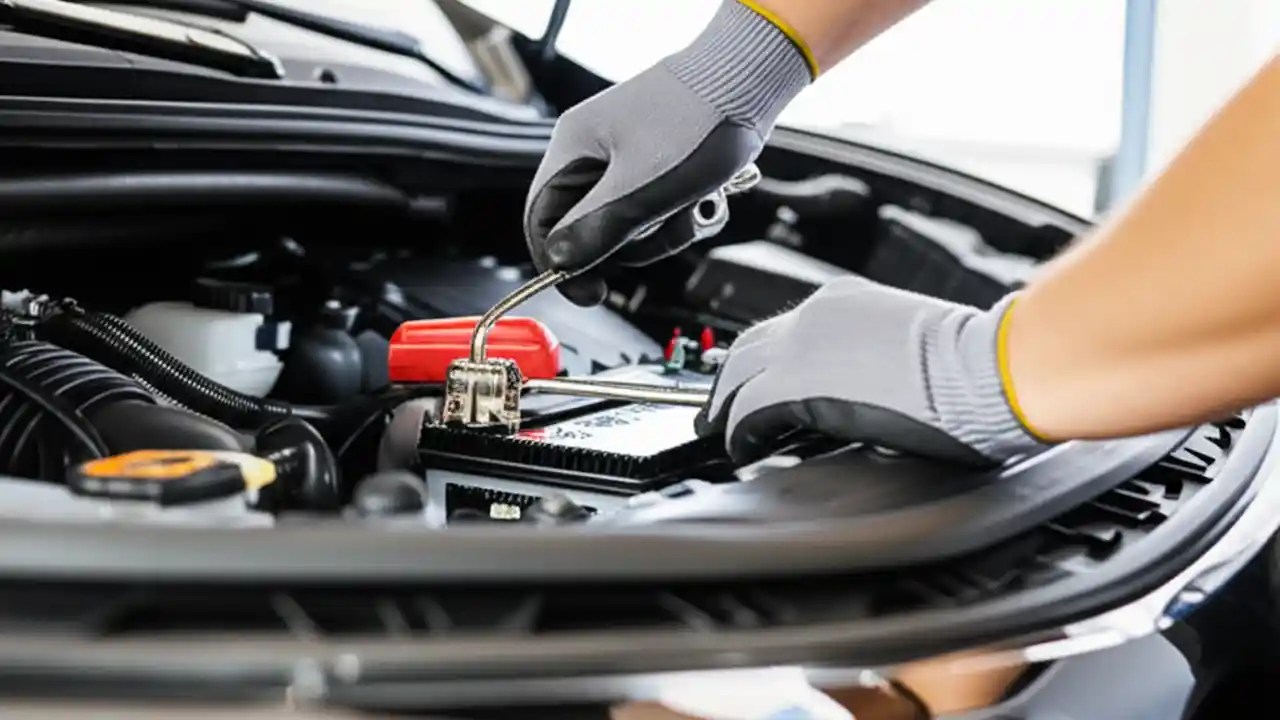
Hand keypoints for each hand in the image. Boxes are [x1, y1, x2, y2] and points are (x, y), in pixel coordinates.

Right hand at [523, 0, 811, 305]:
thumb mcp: (643, 189)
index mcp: (573, 148)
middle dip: (632, 238)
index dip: (560, 262)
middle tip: (663, 225)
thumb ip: (597, 230)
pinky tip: (702, 196)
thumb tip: (560, 263)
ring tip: (691, 204)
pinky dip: (679, 213)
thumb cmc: (698, 120)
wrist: (750, 79)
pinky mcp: (657, 163)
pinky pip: (655, 208)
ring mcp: (625, 157)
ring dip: (664, 228)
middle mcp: (592, 150)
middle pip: (588, 226)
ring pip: (627, 223)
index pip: (541, 220)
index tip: (591, 293)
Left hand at [695, 275, 1047, 465]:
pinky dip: (738, 432)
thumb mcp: (905, 345)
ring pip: (737, 376)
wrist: (989, 369)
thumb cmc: (972, 364)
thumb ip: (867, 356)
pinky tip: (740, 449)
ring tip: (721, 434)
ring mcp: (801, 347)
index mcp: (843, 301)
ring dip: (725, 408)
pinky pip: (747, 411)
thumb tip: (856, 388)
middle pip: (746, 348)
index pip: (781, 330)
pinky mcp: (798, 385)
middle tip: (717, 412)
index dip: (758, 362)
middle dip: (727, 383)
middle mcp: (814, 315)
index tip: (751, 385)